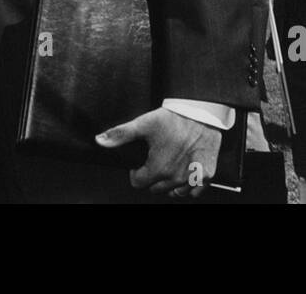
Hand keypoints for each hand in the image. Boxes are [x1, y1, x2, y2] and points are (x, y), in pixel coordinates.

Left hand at [96, 107, 221, 197]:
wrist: (202, 112)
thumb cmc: (174, 118)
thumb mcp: (144, 124)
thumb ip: (120, 135)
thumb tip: (99, 140)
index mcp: (158, 168)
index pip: (138, 183)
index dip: (136, 172)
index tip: (141, 163)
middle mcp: (174, 178)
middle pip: (156, 189)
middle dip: (153, 178)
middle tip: (156, 160)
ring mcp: (191, 178)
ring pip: (174, 192)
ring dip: (170, 184)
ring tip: (170, 166)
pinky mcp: (206, 175)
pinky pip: (194, 192)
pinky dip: (189, 186)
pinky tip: (185, 173)